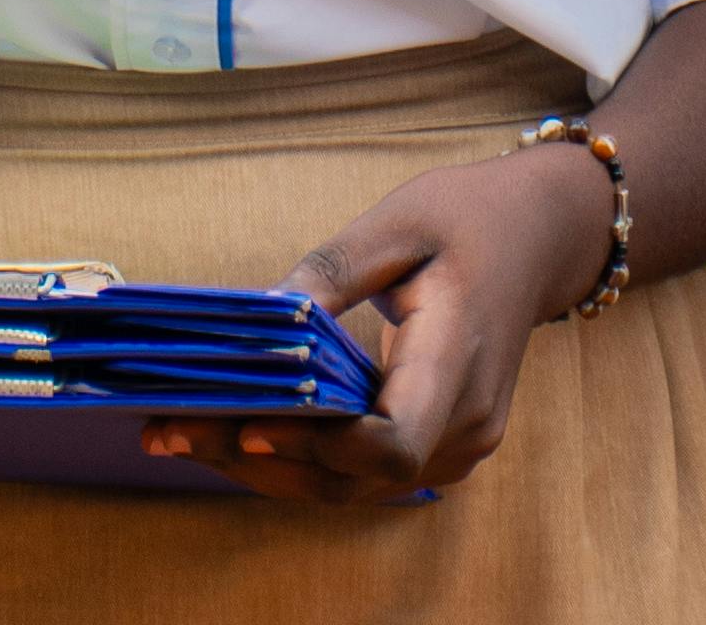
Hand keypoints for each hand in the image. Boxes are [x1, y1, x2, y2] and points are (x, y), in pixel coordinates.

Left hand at [142, 136, 615, 506]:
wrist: (539, 238)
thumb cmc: (468, 219)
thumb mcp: (397, 222)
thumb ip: (330, 272)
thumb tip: (258, 316)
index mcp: (458, 361)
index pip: (396, 442)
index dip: (323, 448)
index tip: (250, 425)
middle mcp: (463, 423)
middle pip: (353, 475)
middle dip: (257, 456)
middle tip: (166, 428)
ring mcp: (454, 445)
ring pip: (348, 485)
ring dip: (262, 465)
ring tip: (174, 434)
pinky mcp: (436, 446)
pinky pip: (358, 471)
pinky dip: (295, 457)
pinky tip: (229, 432)